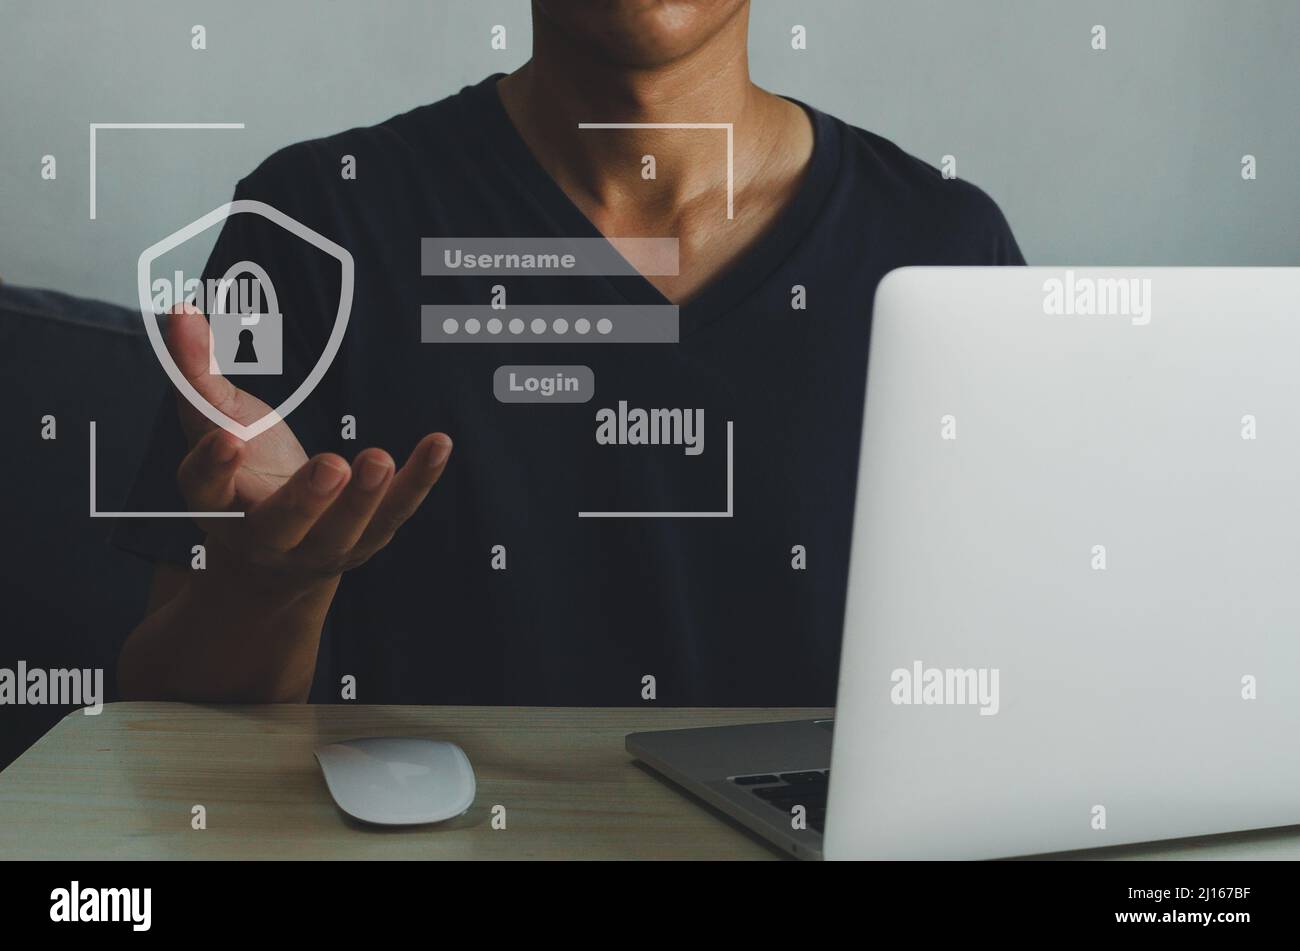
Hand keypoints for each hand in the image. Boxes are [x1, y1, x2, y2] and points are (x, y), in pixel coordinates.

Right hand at [165, 304, 451, 584]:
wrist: (278, 554)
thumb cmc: (244, 473)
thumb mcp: (216, 423)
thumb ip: (197, 370)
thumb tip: (180, 309)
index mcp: (220, 505)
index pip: (206, 490)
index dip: (212, 468)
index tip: (224, 440)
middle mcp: (267, 535)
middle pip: (282, 524)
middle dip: (306, 499)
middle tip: (330, 467)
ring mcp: (321, 544)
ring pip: (345, 528)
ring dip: (365, 497)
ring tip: (379, 459)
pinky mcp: (366, 538)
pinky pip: (396, 511)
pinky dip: (419, 480)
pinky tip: (438, 445)